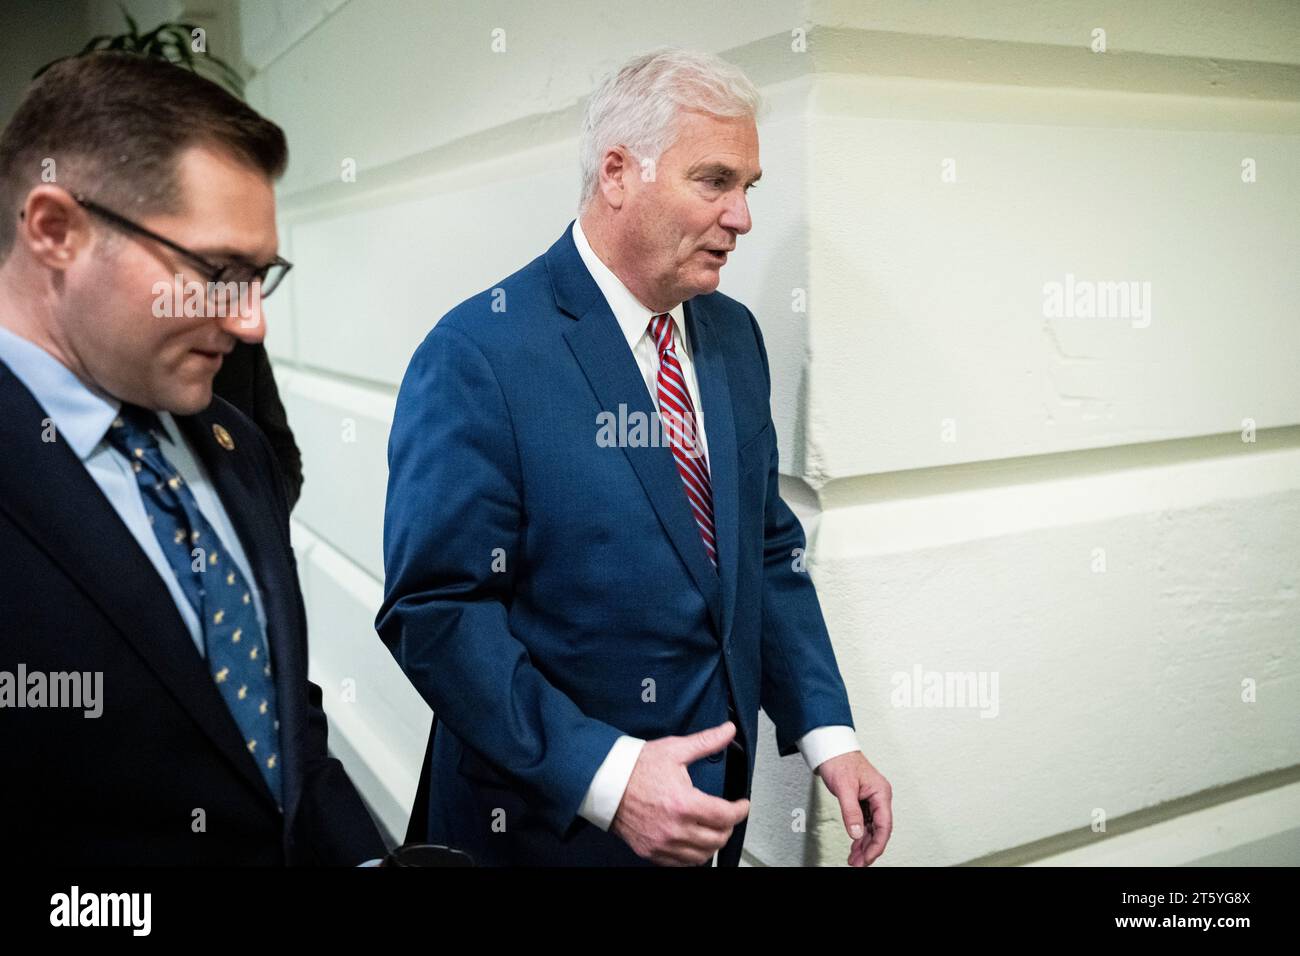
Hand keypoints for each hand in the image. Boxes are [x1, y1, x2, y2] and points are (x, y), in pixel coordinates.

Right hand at [610, 721, 750, 865]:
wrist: (605, 783)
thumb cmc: (636, 767)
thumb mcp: (674, 750)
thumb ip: (705, 742)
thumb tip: (728, 731)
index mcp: (683, 803)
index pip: (725, 816)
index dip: (740, 810)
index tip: (742, 805)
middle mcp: (674, 828)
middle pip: (717, 838)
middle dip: (728, 826)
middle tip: (728, 815)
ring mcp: (662, 843)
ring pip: (702, 855)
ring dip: (713, 843)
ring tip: (713, 829)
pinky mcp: (650, 852)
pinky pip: (681, 863)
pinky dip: (693, 855)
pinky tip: (694, 842)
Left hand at [816, 751, 891, 865]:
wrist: (831, 748)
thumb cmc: (840, 761)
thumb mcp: (844, 787)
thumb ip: (850, 811)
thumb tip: (856, 834)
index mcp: (881, 792)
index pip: (884, 825)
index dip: (877, 844)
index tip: (867, 858)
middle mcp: (879, 797)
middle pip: (879, 830)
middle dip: (869, 849)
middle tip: (858, 864)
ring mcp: (872, 800)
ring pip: (872, 829)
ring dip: (864, 845)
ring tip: (854, 860)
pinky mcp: (863, 801)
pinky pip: (865, 823)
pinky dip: (859, 836)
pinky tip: (854, 846)